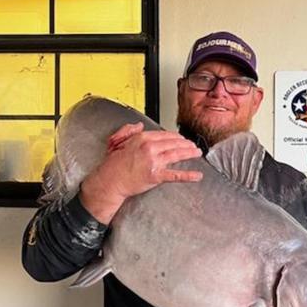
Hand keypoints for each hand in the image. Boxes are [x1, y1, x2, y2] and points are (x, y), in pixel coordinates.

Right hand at [79, 122, 203, 223]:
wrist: (110, 181)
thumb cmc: (113, 164)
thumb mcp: (118, 141)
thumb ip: (129, 130)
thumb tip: (140, 125)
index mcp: (142, 138)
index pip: (164, 135)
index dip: (175, 136)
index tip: (181, 138)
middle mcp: (149, 147)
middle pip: (173, 143)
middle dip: (186, 143)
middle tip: (193, 145)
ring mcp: (154, 161)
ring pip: (177, 154)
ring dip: (190, 153)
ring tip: (197, 153)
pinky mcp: (155, 176)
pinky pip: (175, 175)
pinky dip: (188, 175)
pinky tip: (197, 175)